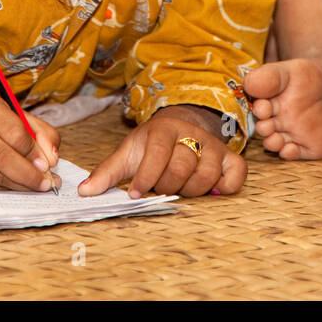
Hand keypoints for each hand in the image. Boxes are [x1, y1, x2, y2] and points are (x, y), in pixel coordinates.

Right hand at [0, 94, 60, 191]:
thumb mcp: (20, 117)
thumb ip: (42, 134)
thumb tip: (52, 160)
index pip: (14, 133)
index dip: (33, 152)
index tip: (48, 165)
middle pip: (2, 157)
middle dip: (29, 174)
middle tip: (47, 183)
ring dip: (21, 185)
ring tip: (38, 186)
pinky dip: (7, 188)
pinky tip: (18, 186)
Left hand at [78, 104, 246, 198]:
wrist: (180, 126)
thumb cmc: (151, 144)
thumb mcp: (128, 153)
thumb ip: (108, 173)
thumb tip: (85, 192)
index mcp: (164, 129)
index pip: (158, 154)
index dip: (147, 177)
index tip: (137, 194)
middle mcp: (192, 133)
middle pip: (182, 168)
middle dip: (167, 185)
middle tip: (160, 187)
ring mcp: (214, 145)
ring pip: (206, 175)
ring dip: (190, 190)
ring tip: (179, 187)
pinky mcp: (231, 157)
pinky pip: (236, 175)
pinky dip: (225, 187)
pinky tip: (210, 190)